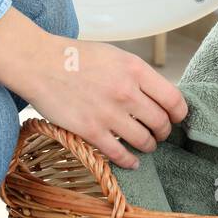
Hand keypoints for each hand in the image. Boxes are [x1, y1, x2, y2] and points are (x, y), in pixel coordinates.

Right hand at [0, 8, 186, 168]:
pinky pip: (120, 154)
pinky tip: (132, 162)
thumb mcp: (115, 55)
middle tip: (160, 133)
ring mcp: (109, 113)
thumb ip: (137, 74)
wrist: (39, 63)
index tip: (175, 117)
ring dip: (149, 146)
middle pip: (161, 123)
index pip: (173, 99)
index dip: (179, 113)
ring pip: (145, 141)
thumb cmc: (76, 57)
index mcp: (135, 69)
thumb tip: (158, 94)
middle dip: (164, 132)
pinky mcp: (91, 130)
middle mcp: (127, 91)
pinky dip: (130, 161)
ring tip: (146, 145)